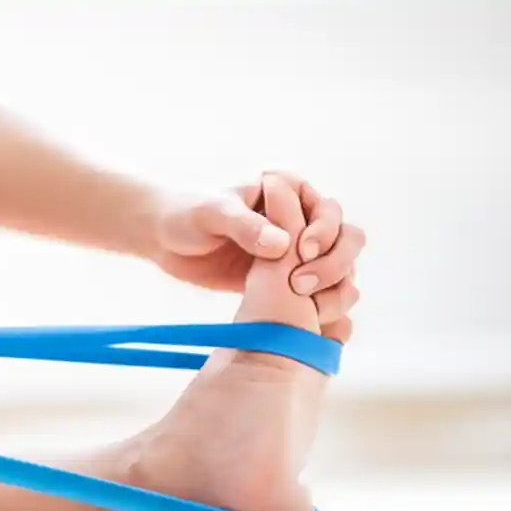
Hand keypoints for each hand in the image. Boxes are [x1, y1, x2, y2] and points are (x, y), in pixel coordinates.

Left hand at [151, 171, 364, 325]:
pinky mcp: (287, 277)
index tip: (302, 251)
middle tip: (303, 284)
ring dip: (333, 287)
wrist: (164, 237)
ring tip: (309, 307)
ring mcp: (297, 249)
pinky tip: (306, 319)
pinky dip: (319, 304)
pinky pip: (318, 291)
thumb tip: (283, 245)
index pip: (328, 210)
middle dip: (334, 262)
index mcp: (290, 190)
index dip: (323, 232)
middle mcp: (301, 217)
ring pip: (338, 267)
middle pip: (345, 239)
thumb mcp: (212, 214)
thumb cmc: (186, 214)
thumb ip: (245, 225)